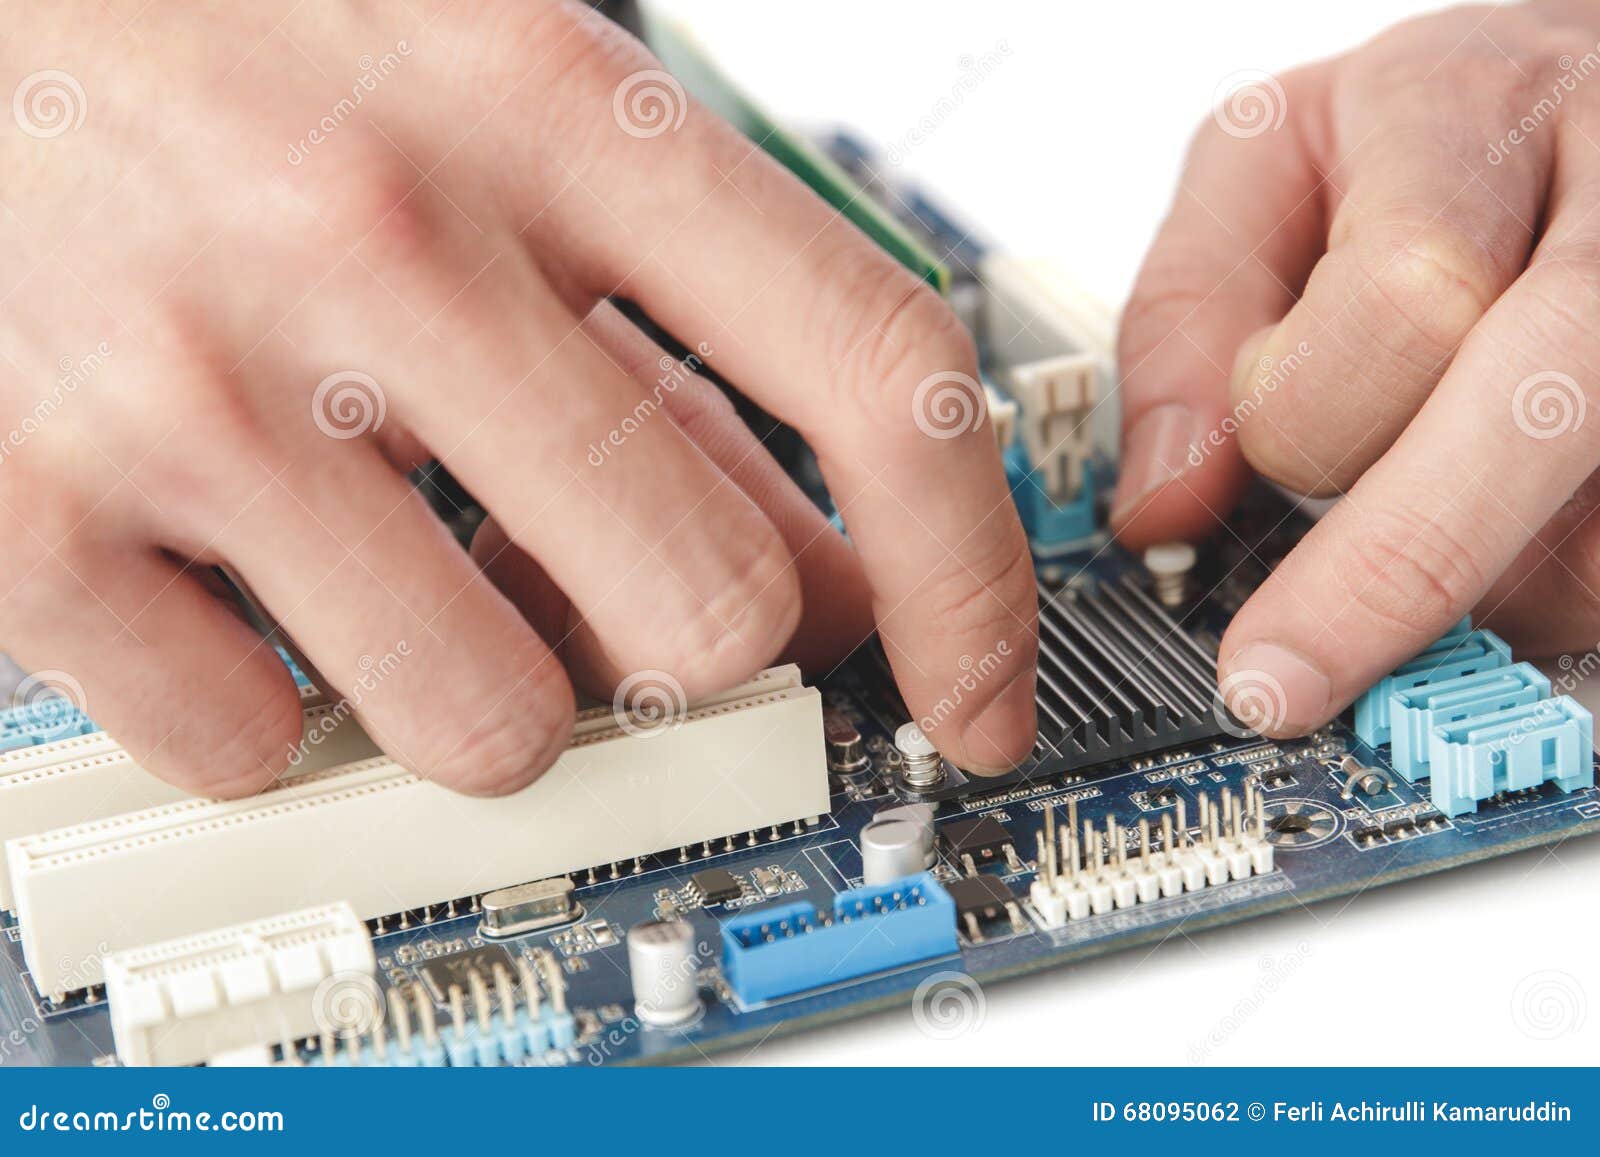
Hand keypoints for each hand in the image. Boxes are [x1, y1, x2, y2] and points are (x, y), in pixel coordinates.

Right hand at [0, 1, 1036, 794]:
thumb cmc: (232, 41)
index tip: (976, 690)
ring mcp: (197, 385)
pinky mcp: (33, 515)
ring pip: (495, 723)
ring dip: (485, 690)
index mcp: (544, 104)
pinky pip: (256, 746)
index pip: (873, 371)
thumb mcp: (500, 112)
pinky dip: (277, 710)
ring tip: (402, 576)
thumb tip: (823, 580)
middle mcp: (384, 240)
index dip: (966, 572)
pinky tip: (243, 587)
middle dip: (684, 646)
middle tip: (608, 594)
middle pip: (709, 608)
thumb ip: (684, 338)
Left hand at [1113, 2, 1599, 735]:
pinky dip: (1540, 588)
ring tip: (1408, 514)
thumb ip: (1186, 321)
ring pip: (1595, 517)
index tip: (1218, 500)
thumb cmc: (1419, 135)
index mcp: (1467, 112)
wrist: (1582, 87)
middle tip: (1276, 682)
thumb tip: (1160, 506)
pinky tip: (1491, 536)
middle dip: (1383, 574)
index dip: (1302, 420)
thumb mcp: (1257, 172)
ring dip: (1475, 575)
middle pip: (1532, 410)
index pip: (1402, 302)